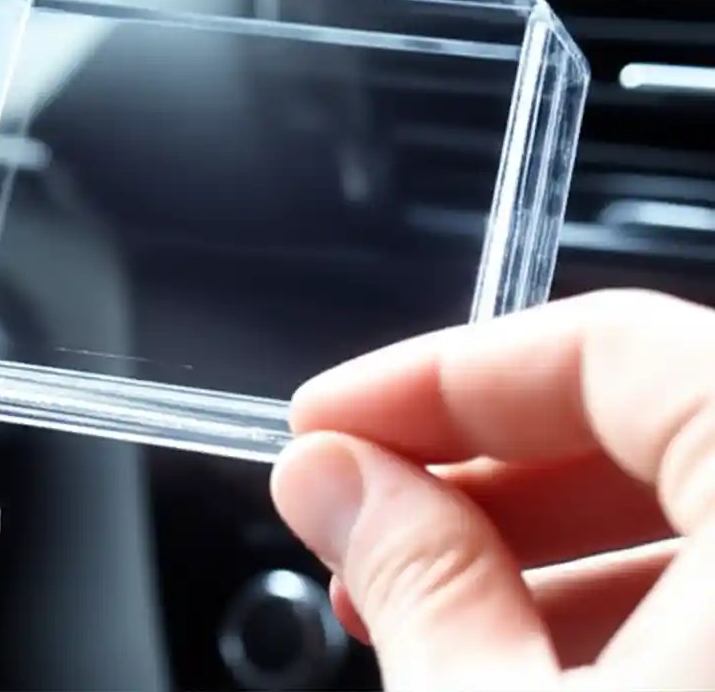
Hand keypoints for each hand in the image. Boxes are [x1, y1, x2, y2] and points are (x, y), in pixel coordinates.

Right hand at [270, 289, 714, 689]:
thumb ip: (421, 581)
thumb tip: (334, 477)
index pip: (620, 347)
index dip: (442, 375)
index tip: (329, 421)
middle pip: (664, 424)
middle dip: (488, 472)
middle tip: (360, 517)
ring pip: (702, 517)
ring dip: (547, 553)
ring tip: (415, 611)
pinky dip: (632, 616)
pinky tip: (522, 667)